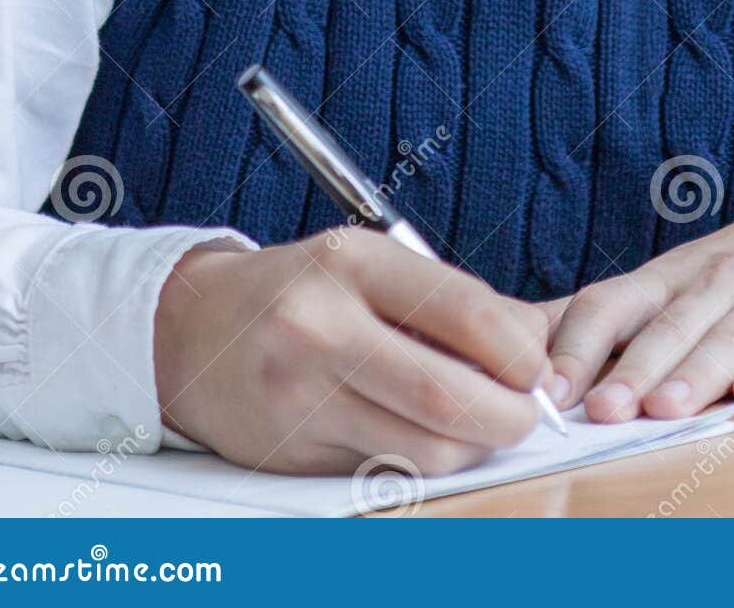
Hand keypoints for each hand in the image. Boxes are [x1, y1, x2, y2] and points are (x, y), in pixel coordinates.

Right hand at [154, 228, 553, 474]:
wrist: (195, 329)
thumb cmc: (303, 290)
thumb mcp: (371, 263)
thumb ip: (452, 300)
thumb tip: (536, 347)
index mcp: (352, 263)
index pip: (464, 312)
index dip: (521, 351)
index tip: (538, 368)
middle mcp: (322, 327)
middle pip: (449, 397)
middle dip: (510, 415)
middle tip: (526, 412)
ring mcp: (303, 394)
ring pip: (426, 449)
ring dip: (471, 446)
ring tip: (474, 422)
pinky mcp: (295, 452)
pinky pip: (388, 470)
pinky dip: (421, 460)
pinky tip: (418, 432)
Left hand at [545, 202, 733, 419]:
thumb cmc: (732, 276)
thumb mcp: (665, 286)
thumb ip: (599, 317)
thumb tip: (520, 340)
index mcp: (664, 279)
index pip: (610, 303)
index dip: (578, 346)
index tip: (549, 390)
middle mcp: (712, 283)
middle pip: (667, 328)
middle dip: (633, 370)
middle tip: (602, 410)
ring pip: (726, 338)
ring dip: (695, 374)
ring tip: (664, 408)